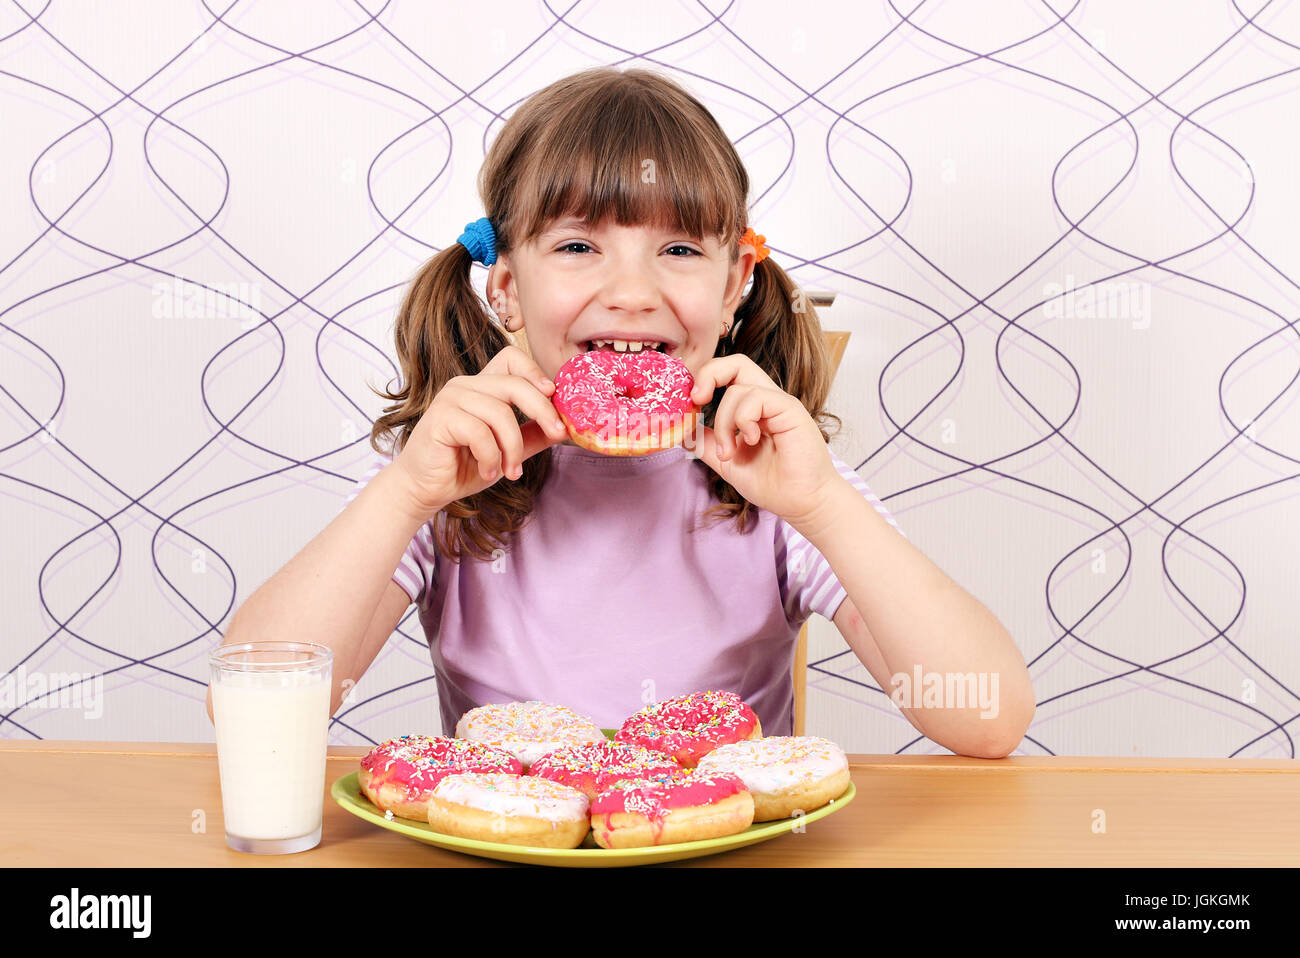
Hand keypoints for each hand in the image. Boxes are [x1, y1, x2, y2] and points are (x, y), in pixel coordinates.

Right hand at [390, 345, 568, 517]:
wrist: (426, 489)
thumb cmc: (464, 467)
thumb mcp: (508, 450)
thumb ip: (533, 435)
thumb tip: (565, 427)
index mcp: (482, 387)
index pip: (511, 358)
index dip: (535, 371)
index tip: (554, 395)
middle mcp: (466, 385)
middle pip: (515, 383)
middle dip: (542, 409)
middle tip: (557, 434)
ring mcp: (451, 398)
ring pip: (500, 413)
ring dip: (512, 447)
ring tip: (511, 471)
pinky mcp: (440, 417)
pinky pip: (480, 432)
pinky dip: (490, 456)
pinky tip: (488, 471)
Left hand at [688, 355, 841, 526]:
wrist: (804, 504)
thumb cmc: (774, 485)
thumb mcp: (727, 461)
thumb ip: (705, 443)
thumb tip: (681, 430)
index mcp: (754, 409)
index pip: (727, 375)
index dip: (703, 382)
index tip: (689, 407)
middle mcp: (767, 401)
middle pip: (735, 363)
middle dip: (708, 374)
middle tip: (696, 401)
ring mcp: (779, 403)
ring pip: (737, 388)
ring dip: (723, 422)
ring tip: (729, 452)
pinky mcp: (790, 409)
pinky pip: (756, 398)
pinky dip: (742, 420)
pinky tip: (749, 441)